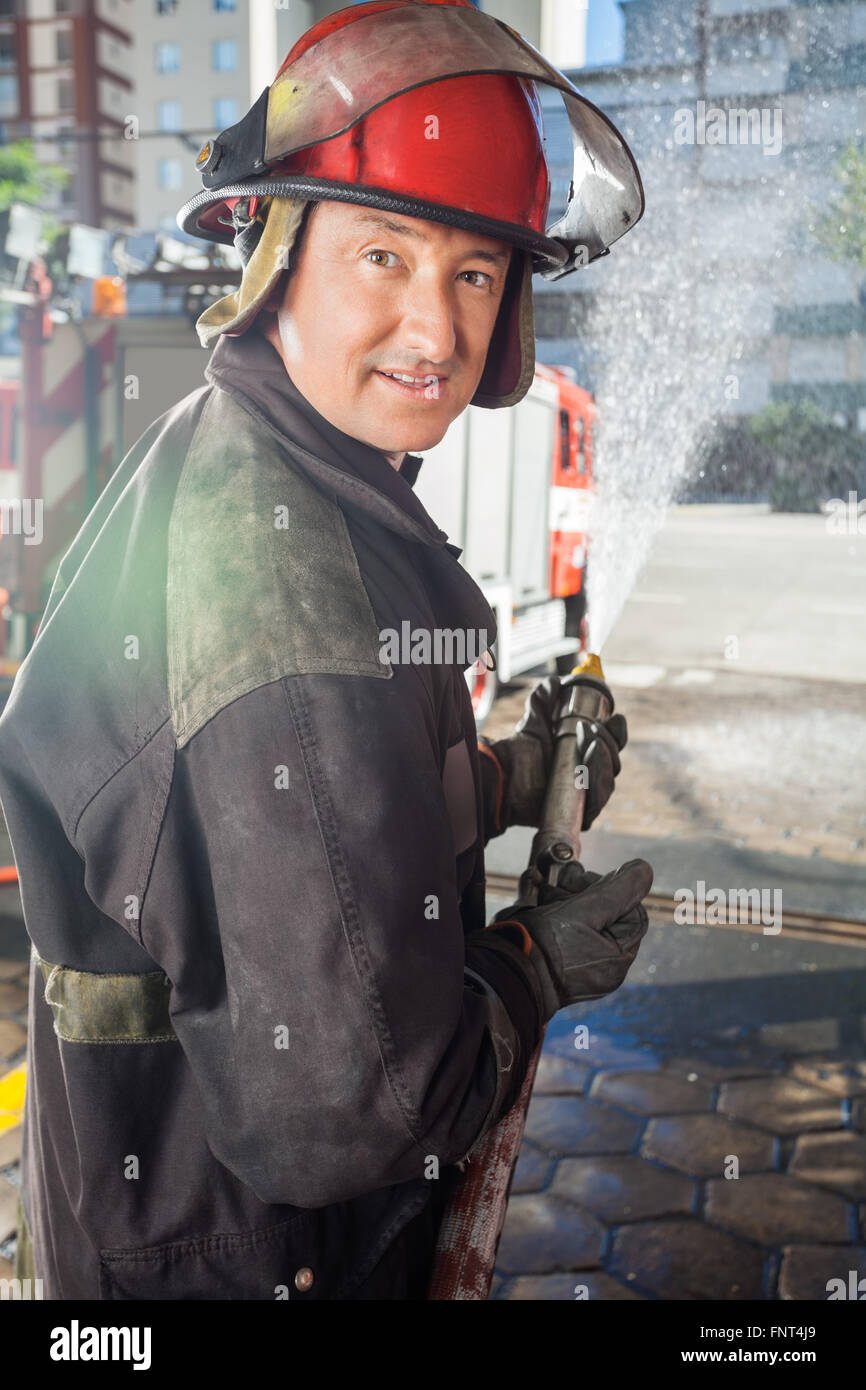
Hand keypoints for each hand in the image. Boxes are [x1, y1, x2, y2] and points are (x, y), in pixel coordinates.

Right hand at [469, 858, 652, 1024]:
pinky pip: (562, 929)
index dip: (612, 888)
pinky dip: (552, 911)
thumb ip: (619, 890)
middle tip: (564, 880)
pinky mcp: (553, 959)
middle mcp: (600, 965)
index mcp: (617, 958)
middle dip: (583, 890)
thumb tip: (645, 869)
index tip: (587, 881)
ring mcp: (576, 964)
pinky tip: (538, 900)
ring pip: (580, 917)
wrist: (502, 974)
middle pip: (605, 912)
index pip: (630, 911)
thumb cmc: (546, 944)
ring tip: (545, 893)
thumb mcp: (587, 910)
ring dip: (563, 896)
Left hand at [482, 673, 627, 831]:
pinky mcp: (581, 815)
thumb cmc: (519, 754)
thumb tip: (554, 681)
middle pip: (614, 761)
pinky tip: (588, 768)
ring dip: (602, 760)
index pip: (613, 743)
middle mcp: (590, 776)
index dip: (617, 731)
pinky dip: (597, 784)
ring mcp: (586, 796)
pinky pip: (597, 802)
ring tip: (588, 744)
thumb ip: (543, 701)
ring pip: (608, 780)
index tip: (614, 717)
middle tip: (588, 730)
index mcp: (586, 754)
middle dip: (606, 743)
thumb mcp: (533, 723)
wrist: (502, 778)